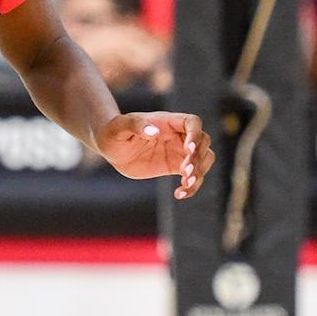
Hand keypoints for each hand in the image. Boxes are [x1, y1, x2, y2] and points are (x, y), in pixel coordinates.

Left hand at [96, 111, 212, 199]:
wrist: (111, 147)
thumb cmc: (114, 130)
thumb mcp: (120, 126)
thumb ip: (136, 126)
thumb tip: (154, 131)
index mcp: (167, 121)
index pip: (192, 122)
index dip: (195, 135)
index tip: (188, 149)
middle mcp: (178, 135)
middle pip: (203, 142)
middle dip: (199, 157)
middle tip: (185, 171)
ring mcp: (179, 151)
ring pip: (204, 160)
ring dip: (200, 173)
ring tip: (186, 184)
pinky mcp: (175, 166)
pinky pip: (192, 176)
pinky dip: (191, 187)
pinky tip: (179, 194)